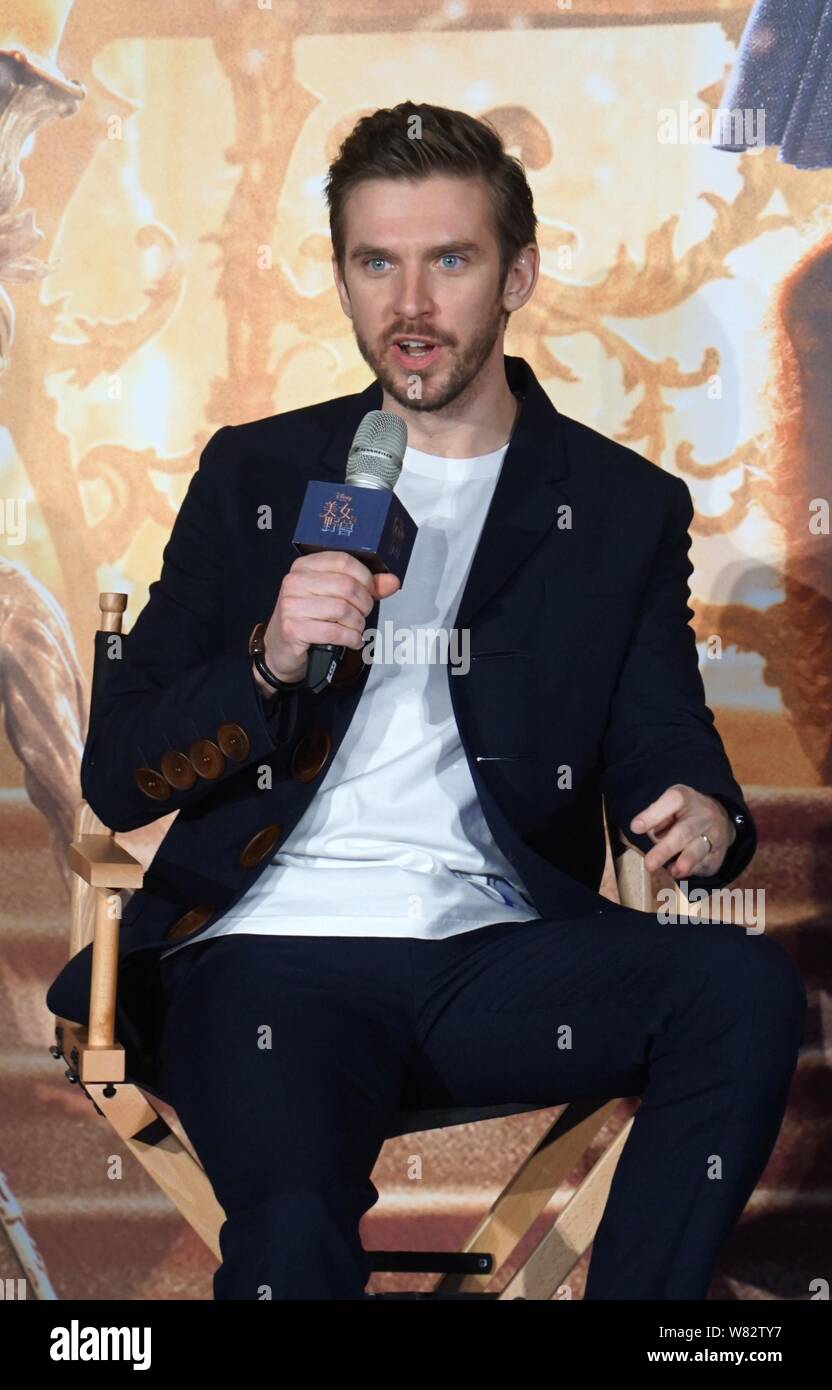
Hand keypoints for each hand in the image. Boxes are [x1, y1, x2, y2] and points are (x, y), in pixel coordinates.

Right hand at [260, 551, 399, 684]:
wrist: (280, 650)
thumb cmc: (309, 620)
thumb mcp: (334, 597)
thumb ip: (364, 587)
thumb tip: (391, 581)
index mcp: (304, 567)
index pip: (344, 561)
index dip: (365, 578)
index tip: (370, 592)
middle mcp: (294, 582)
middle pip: (346, 586)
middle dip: (364, 604)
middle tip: (362, 615)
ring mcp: (291, 605)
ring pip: (342, 609)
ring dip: (357, 624)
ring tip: (355, 629)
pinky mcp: (293, 628)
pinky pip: (334, 631)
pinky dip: (350, 638)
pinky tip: (351, 640)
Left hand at [630, 785, 736, 878]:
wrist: (720, 820)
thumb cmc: (684, 813)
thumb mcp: (669, 805)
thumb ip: (656, 817)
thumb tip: (648, 833)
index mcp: (686, 798)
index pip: (673, 801)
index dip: (654, 814)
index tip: (635, 828)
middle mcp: (703, 816)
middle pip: (684, 832)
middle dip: (666, 849)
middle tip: (649, 864)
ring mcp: (714, 836)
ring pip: (698, 850)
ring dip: (685, 862)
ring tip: (672, 871)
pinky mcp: (717, 855)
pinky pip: (703, 865)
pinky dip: (690, 871)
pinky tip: (677, 871)